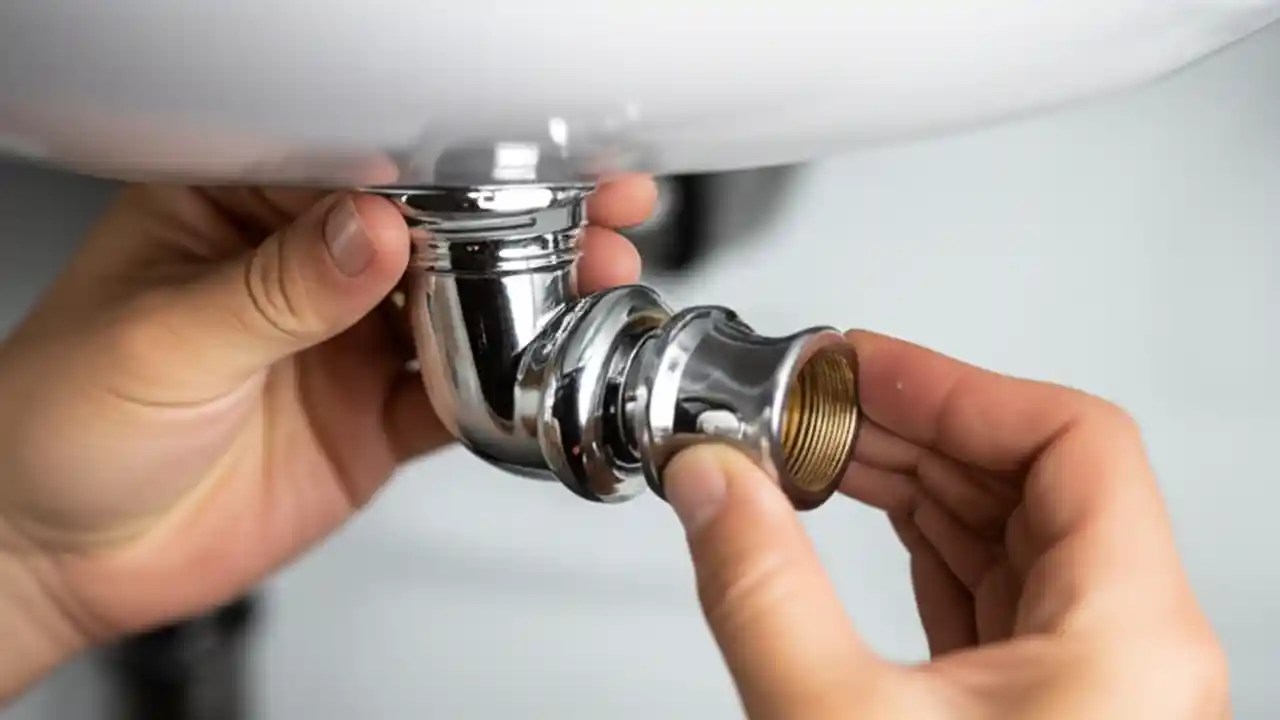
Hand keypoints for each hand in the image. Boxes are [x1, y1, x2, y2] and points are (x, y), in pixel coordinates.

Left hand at [0, 178, 654, 698]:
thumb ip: (276, 288)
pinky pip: (455, 396)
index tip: (518, 160)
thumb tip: (372, 232)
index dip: (448, 160)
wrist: (58, 558)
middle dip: (521, 221)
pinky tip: (538, 373)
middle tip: (595, 214)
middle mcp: (306, 272)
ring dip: (530, 298)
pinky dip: (504, 389)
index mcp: (239, 214)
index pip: (361, 167)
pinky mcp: (369, 418)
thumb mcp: (161, 339)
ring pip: (461, 309)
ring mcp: (344, 347)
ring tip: (590, 287)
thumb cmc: (55, 423)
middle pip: (434, 233)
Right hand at [662, 331, 1226, 718]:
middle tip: (813, 402)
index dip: (955, 383)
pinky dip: (913, 545)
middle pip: (1031, 479)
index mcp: (1127, 639)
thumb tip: (713, 487)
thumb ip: (758, 589)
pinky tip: (848, 526)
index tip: (862, 363)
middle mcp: (1128, 654)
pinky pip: (984, 592)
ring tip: (811, 452)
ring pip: (1005, 534)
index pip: (1070, 441)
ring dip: (904, 483)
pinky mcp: (1037, 712)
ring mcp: (1086, 686)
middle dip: (909, 427)